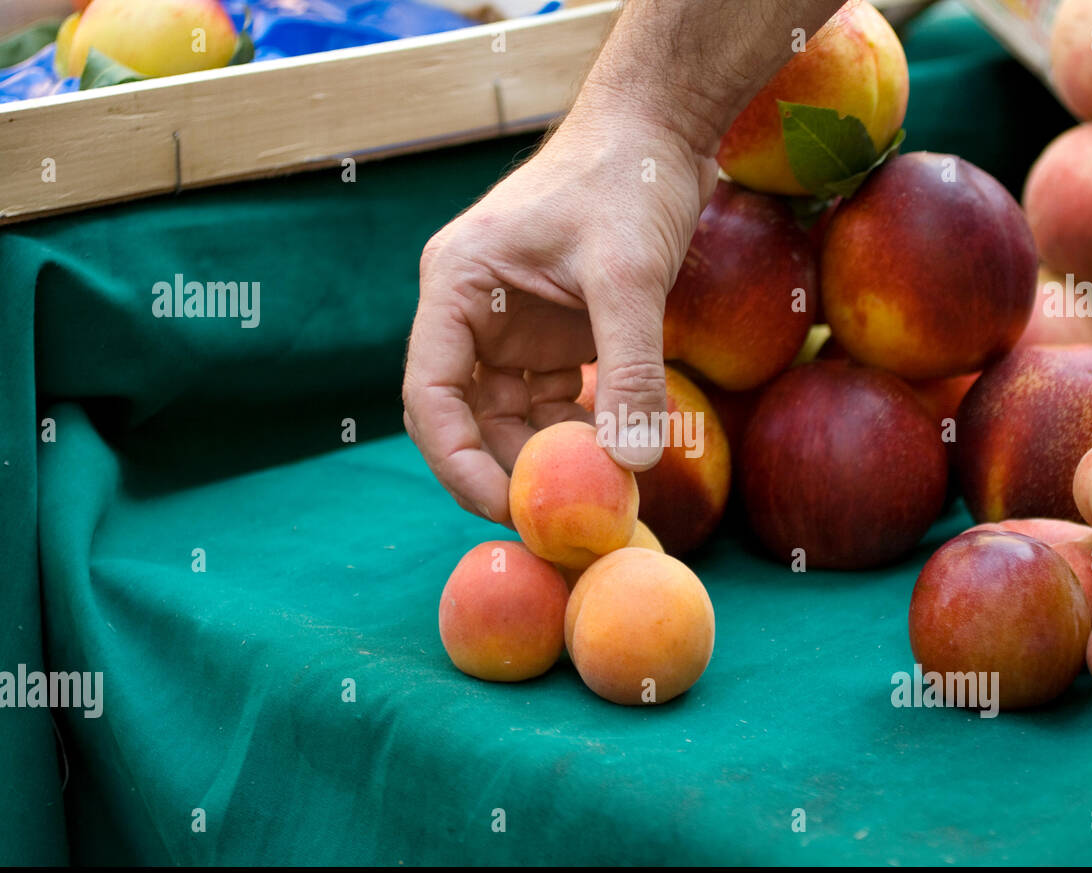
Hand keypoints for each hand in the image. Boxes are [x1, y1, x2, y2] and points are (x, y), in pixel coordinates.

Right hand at [402, 103, 716, 523]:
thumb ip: (630, 372)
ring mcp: (511, 328)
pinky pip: (552, 404)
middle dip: (510, 470)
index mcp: (457, 287)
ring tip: (601, 489)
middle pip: (469, 418)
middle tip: (562, 520)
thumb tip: (631, 464)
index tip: (503, 508)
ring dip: (550, 457)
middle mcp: (472, 314)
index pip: (431, 394)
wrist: (658, 131)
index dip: (457, 462)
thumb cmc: (626, 178)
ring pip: (512, 419)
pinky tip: (617, 451)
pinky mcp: (551, 336)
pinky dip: (579, 432)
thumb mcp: (628, 275)